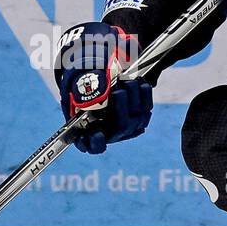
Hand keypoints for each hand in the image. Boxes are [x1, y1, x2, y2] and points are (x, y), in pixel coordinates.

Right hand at [55, 21, 152, 153]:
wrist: (106, 84)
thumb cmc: (88, 90)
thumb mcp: (79, 89)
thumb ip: (82, 90)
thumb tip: (98, 87)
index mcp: (92, 131)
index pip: (92, 146)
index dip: (95, 143)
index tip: (96, 134)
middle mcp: (112, 133)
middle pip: (121, 127)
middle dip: (121, 107)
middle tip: (117, 91)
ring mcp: (130, 126)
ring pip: (137, 115)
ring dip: (132, 94)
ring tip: (125, 79)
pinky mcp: (142, 116)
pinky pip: (147, 106)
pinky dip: (144, 91)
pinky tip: (137, 81)